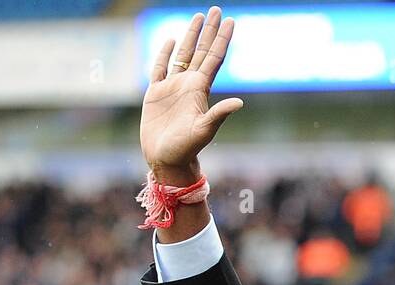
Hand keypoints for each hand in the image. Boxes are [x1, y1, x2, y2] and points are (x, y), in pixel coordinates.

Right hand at [139, 7, 242, 179]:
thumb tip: (239, 102)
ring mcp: (173, 88)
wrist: (166, 160)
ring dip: (191, 36)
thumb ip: (219, 114)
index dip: (222, 39)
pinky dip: (165, 53)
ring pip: (183, 55)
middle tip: (216, 9)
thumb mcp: (204, 131)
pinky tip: (171, 41)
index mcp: (200, 90)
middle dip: (209, 31)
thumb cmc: (186, 149)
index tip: (231, 20)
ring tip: (198, 18)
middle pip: (202, 51)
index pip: (214, 58)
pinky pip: (160, 68)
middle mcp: (189, 85)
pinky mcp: (155, 94)